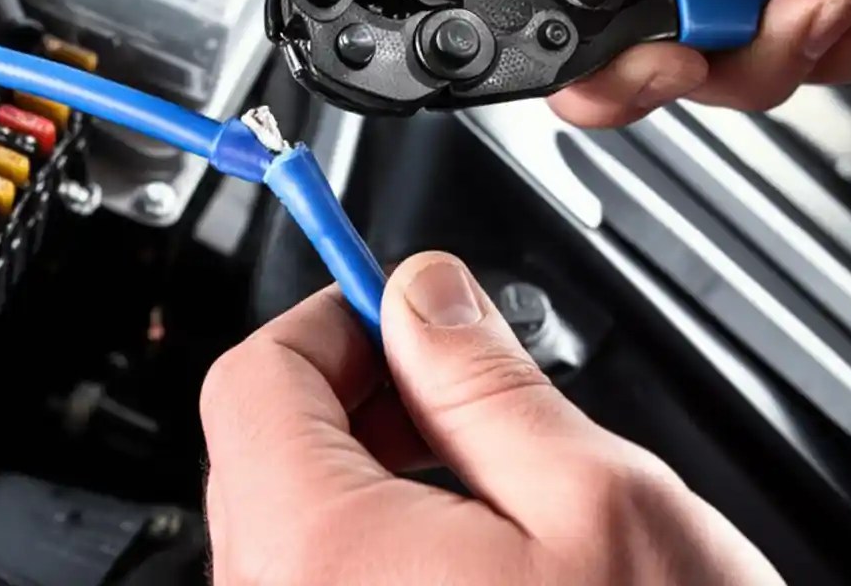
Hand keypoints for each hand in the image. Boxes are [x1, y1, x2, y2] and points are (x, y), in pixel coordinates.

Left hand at [201, 252, 781, 584]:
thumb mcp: (596, 502)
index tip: (392, 304)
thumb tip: (425, 294)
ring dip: (366, 465)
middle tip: (449, 382)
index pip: (254, 382)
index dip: (329, 320)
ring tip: (476, 470)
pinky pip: (314, 577)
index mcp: (317, 551)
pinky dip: (371, 537)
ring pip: (288, 515)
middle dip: (352, 392)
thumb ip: (486, 380)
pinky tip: (460, 546)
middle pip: (258, 447)